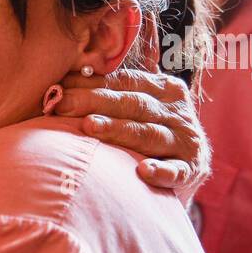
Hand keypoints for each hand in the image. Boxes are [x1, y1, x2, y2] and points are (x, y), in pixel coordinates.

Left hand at [53, 68, 210, 198]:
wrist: (186, 172)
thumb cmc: (148, 137)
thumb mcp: (138, 110)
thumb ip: (111, 94)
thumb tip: (62, 80)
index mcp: (165, 90)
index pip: (125, 82)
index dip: (92, 82)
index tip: (60, 86)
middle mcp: (178, 112)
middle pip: (134, 104)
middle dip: (95, 102)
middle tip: (63, 104)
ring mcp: (186, 141)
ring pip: (148, 133)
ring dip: (118, 130)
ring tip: (89, 127)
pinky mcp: (192, 170)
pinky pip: (176, 171)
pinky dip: (161, 171)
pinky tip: (143, 170)